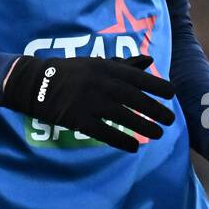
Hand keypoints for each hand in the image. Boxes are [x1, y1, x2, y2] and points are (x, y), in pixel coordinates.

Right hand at [1, 54, 175, 152]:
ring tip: (158, 134)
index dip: (156, 86)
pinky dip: (121, 140)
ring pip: (123, 116)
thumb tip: (149, 61)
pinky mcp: (78, 119)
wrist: (37, 84)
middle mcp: (100, 84)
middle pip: (134, 99)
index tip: (172, 95)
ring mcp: (89, 102)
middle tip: (170, 120)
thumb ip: (123, 65)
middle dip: (155, 110)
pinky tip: (133, 147)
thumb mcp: (96, 64)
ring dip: (143, 126)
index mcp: (105, 68)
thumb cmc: (70, 73)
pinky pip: (104, 132)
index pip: (137, 77)